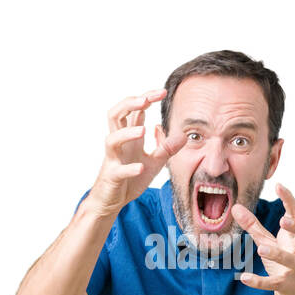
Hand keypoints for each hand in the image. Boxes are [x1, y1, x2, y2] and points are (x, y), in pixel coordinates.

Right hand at [86, 90, 183, 217]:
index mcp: (129, 138)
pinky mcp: (112, 177)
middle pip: (115, 115)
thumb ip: (166, 148)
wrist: (111, 202)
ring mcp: (113, 160)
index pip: (134, 111)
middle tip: (146, 100)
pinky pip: (118, 170)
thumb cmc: (129, 180)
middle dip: (129, 104)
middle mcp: (119, 145)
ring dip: (126, 133)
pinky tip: (140, 167)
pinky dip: (129, 168)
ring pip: (112, 139)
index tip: (164, 91)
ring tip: (143, 130)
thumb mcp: (154, 162)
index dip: (146, 98)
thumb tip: (182, 134)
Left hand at [233, 183, 294, 294]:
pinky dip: (259, 281)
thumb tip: (235, 207)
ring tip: (260, 249)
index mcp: (293, 236)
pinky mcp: (285, 283)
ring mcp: (293, 267)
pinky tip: (244, 278)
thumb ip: (252, 225)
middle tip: (283, 220)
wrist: (294, 289)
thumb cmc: (282, 259)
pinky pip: (273, 283)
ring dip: (277, 254)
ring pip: (291, 259)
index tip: (279, 186)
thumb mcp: (266, 240)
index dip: (289, 200)